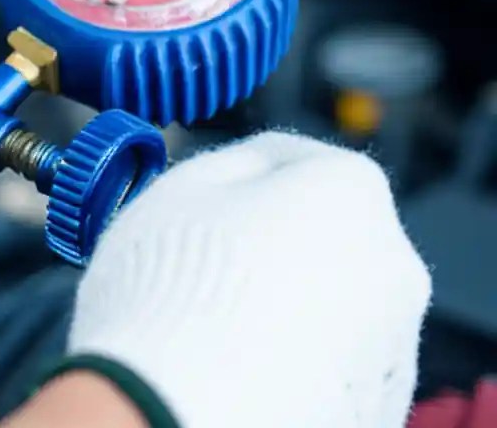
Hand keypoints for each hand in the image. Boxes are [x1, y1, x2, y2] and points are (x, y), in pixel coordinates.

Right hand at [60, 132, 430, 427]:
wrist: (173, 414)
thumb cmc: (168, 299)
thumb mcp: (174, 188)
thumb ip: (225, 164)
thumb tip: (245, 173)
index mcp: (348, 191)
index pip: (292, 159)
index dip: (234, 175)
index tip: (197, 197)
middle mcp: (392, 263)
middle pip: (321, 234)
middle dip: (267, 244)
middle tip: (197, 267)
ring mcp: (391, 343)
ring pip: (330, 303)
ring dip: (284, 305)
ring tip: (209, 329)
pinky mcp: (375, 406)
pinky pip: (329, 365)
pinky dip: (293, 362)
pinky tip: (235, 370)